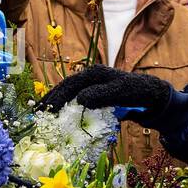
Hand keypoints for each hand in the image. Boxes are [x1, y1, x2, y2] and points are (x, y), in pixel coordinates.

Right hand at [38, 65, 172, 116]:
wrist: (150, 94)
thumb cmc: (136, 92)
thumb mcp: (120, 93)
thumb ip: (101, 95)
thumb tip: (80, 99)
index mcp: (94, 73)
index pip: (71, 85)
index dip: (58, 97)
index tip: (49, 110)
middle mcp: (90, 76)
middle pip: (65, 87)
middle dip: (51, 99)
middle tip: (37, 113)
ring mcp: (91, 84)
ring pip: (68, 92)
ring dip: (55, 102)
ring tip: (41, 113)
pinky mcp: (94, 92)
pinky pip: (75, 97)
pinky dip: (64, 104)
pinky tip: (56, 113)